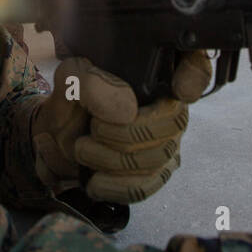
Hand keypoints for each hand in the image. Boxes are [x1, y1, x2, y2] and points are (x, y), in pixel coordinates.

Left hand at [32, 52, 211, 202]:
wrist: (56, 140)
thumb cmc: (71, 102)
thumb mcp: (70, 80)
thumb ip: (91, 83)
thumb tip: (128, 110)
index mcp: (152, 71)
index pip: (194, 66)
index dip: (195, 76)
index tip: (179, 89)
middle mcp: (169, 105)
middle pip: (173, 122)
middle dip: (125, 132)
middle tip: (92, 129)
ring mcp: (167, 141)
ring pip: (158, 157)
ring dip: (111, 159)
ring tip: (83, 149)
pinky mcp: (155, 173)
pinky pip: (146, 185)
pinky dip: (114, 185)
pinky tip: (94, 179)